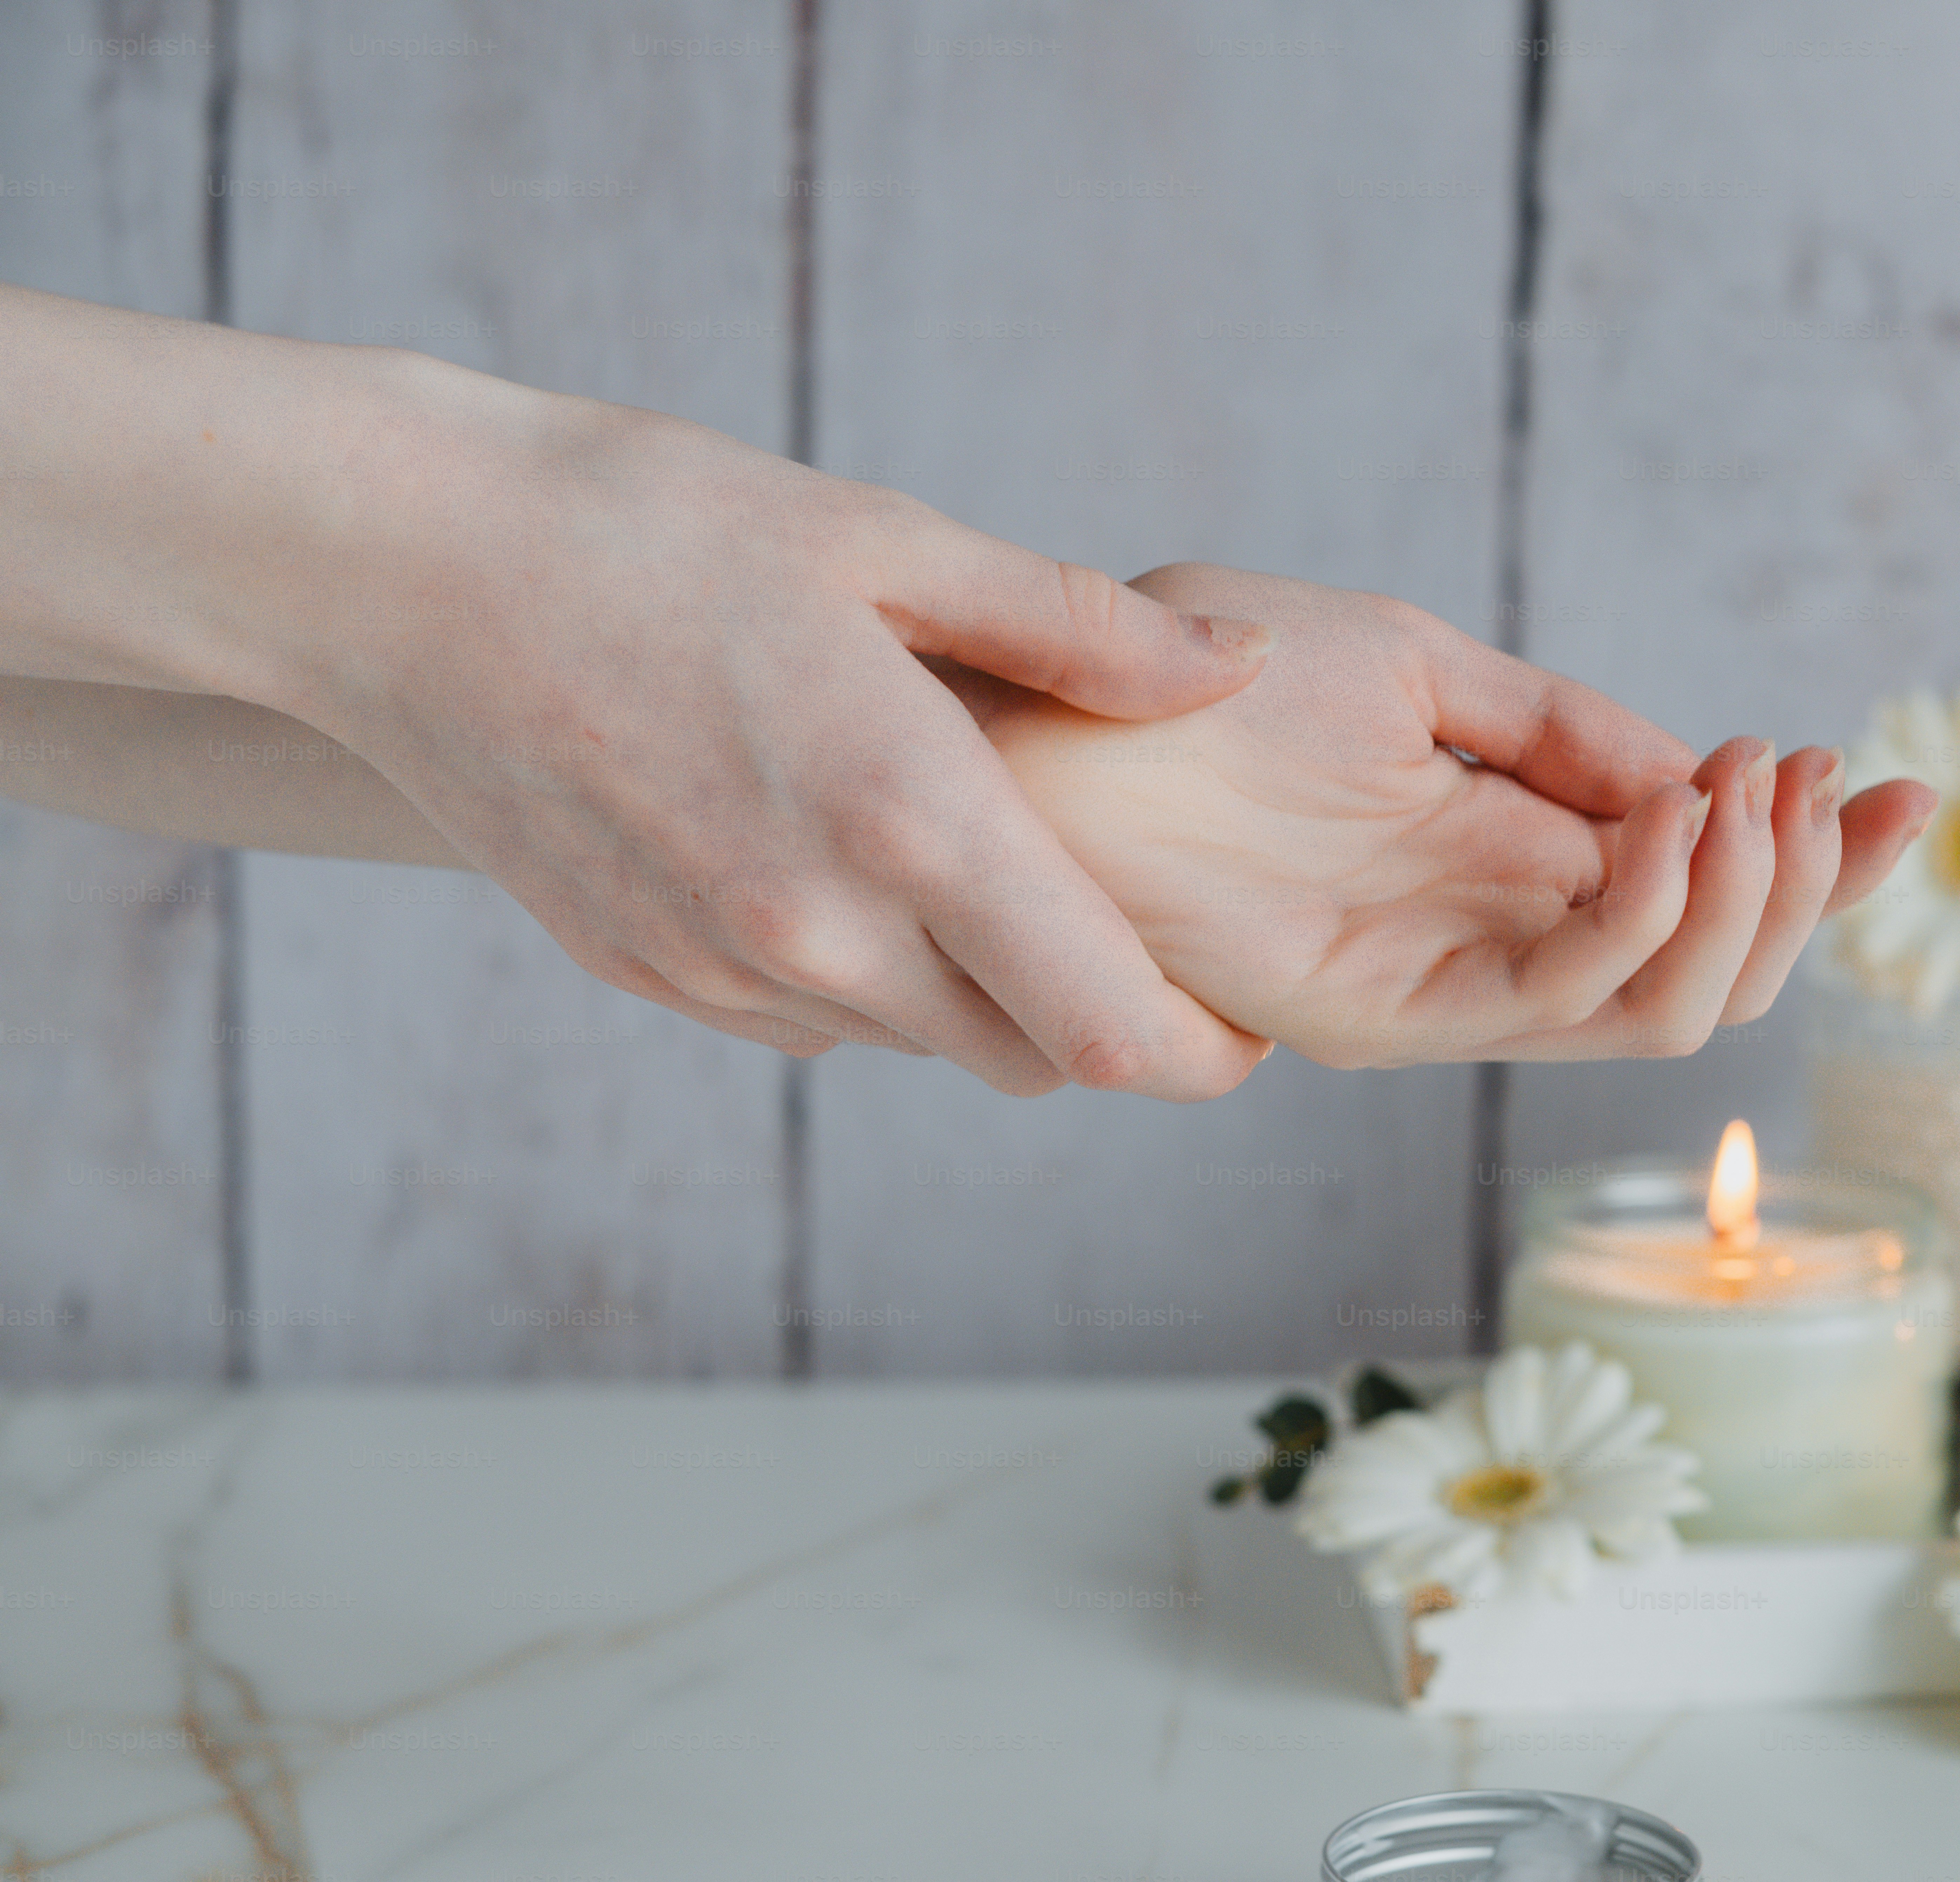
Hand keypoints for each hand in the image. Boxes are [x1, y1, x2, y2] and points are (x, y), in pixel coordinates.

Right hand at [255, 362, 1282, 1098]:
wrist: (400, 568)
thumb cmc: (656, 527)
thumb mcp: (891, 541)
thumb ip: (1084, 632)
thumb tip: (1241, 666)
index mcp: (908, 824)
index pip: (1105, 1030)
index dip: (1199, 1048)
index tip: (1240, 1016)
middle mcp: (819, 934)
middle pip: (1029, 1059)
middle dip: (1097, 1013)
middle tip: (1119, 913)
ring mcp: (724, 972)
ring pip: (921, 1045)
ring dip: (975, 988)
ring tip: (964, 856)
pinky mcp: (650, 977)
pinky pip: (813, 1023)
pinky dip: (867, 971)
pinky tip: (837, 852)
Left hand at [944, 563, 1936, 1066]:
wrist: (1050, 722)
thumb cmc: (1199, 680)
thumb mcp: (1419, 669)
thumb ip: (1559, 731)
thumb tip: (1696, 773)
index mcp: (1505, 855)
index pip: (1696, 889)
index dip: (1809, 856)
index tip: (1891, 788)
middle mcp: (1491, 937)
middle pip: (1704, 967)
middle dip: (1804, 892)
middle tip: (1838, 790)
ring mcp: (1445, 986)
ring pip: (1662, 1005)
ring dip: (1744, 905)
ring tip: (1761, 798)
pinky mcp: (1391, 1014)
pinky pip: (1566, 998)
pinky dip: (1647, 914)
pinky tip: (1674, 823)